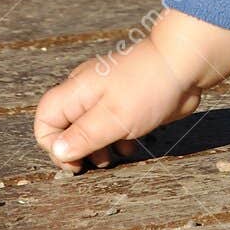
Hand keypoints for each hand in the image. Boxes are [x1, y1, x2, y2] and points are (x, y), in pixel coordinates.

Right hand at [33, 9, 229, 170]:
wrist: (183, 65)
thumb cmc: (146, 89)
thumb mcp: (112, 119)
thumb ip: (83, 137)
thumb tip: (57, 153)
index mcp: (76, 92)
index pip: (45, 119)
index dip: (52, 145)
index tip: (75, 162)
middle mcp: (87, 93)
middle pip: (66, 126)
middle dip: (77, 150)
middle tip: (96, 164)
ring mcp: (108, 96)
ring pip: (90, 128)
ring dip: (97, 148)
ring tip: (113, 159)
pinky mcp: (127, 102)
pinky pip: (112, 125)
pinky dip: (116, 139)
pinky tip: (131, 146)